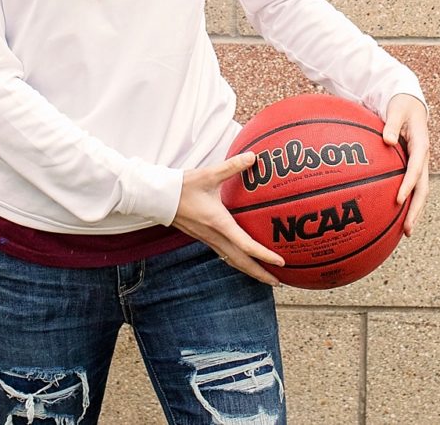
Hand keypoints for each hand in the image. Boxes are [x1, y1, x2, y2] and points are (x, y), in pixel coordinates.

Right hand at [169, 151, 285, 285]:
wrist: (158, 198)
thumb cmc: (183, 186)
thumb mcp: (209, 174)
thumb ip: (232, 166)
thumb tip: (253, 156)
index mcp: (219, 223)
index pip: (245, 244)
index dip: (264, 254)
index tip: (280, 261)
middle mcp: (214, 235)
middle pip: (241, 261)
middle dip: (260, 273)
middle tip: (279, 282)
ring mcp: (208, 239)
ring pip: (232, 260)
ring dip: (249, 270)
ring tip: (266, 276)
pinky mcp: (204, 238)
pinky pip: (225, 255)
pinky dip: (238, 261)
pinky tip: (245, 259)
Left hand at [383, 94, 429, 236]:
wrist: (411, 103)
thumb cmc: (401, 105)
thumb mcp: (397, 109)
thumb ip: (391, 123)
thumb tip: (386, 140)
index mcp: (421, 145)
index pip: (416, 169)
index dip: (408, 185)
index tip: (398, 200)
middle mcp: (423, 158)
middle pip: (423, 188)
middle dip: (416, 209)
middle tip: (407, 229)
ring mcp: (420, 164)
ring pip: (420, 191)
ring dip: (415, 211)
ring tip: (406, 232)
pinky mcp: (413, 166)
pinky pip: (412, 187)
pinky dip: (408, 202)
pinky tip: (397, 216)